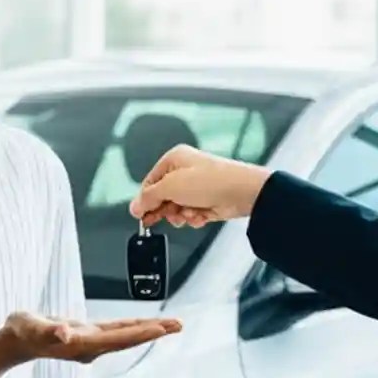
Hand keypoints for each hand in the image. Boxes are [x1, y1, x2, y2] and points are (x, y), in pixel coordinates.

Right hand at [4, 312, 181, 363]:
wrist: (16, 340)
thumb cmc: (23, 331)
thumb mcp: (32, 327)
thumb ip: (48, 330)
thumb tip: (65, 333)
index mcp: (83, 344)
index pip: (118, 338)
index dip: (140, 333)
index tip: (161, 328)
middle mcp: (92, 346)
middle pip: (129, 339)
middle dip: (154, 332)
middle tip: (179, 325)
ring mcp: (92, 342)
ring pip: (127, 336)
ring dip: (149, 330)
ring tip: (172, 325)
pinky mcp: (90, 335)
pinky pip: (118, 331)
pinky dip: (135, 327)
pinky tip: (146, 324)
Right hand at [127, 144, 271, 228]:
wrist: (242, 192)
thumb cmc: (212, 180)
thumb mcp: (171, 186)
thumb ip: (149, 197)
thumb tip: (135, 206)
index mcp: (174, 159)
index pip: (150, 182)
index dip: (144, 200)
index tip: (141, 215)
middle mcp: (185, 171)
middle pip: (162, 196)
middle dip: (165, 209)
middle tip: (165, 216)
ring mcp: (197, 187)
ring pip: (176, 208)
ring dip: (180, 215)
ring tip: (188, 213)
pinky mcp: (207, 201)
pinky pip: (191, 214)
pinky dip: (194, 218)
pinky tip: (200, 215)